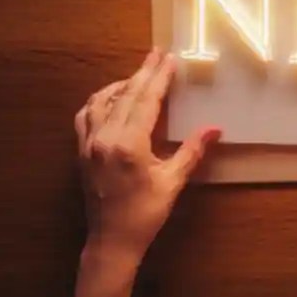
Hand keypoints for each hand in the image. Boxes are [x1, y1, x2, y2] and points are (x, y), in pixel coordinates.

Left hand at [73, 50, 219, 271]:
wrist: (111, 242)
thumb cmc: (144, 214)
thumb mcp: (172, 183)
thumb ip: (191, 151)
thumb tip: (215, 129)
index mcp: (128, 144)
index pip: (145, 101)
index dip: (159, 78)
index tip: (169, 58)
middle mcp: (104, 138)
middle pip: (124, 95)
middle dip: (142, 73)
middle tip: (156, 54)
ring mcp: (88, 144)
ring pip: (100, 101)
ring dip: (120, 85)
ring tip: (137, 77)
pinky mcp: (81, 152)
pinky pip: (86, 116)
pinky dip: (99, 102)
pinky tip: (111, 100)